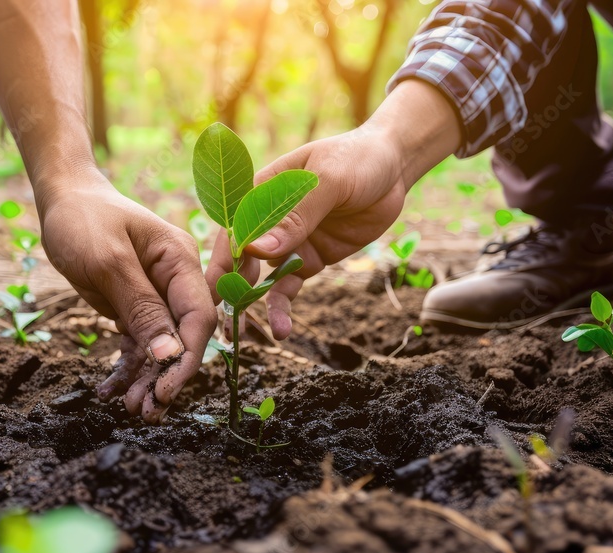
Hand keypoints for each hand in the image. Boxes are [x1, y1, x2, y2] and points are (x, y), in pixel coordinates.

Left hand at [39, 172, 215, 423]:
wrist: (61, 201)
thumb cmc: (85, 220)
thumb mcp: (108, 262)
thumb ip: (141, 307)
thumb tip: (169, 355)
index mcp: (181, 261)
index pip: (198, 317)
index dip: (186, 358)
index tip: (165, 390)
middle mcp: (175, 280)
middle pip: (182, 338)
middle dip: (166, 376)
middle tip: (145, 411)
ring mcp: (156, 295)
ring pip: (161, 347)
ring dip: (147, 379)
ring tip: (128, 408)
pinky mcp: (135, 307)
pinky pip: (138, 344)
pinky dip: (127, 368)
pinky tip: (109, 390)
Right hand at [206, 80, 460, 338]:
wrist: (393, 168)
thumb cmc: (355, 159)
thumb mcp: (328, 181)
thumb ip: (296, 216)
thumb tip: (258, 250)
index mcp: (260, 191)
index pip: (234, 227)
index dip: (224, 257)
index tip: (220, 287)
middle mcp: (267, 219)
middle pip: (241, 257)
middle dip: (230, 287)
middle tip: (224, 319)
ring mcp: (288, 241)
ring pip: (261, 276)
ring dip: (251, 303)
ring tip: (244, 332)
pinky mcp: (309, 259)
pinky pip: (289, 285)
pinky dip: (282, 307)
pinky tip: (281, 329)